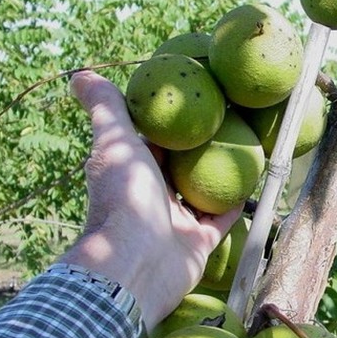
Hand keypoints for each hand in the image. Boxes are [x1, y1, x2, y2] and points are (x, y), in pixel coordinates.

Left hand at [60, 70, 241, 329]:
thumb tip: (80, 74)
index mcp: (130, 171)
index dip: (170, 119)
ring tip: (248, 142)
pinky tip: (255, 178)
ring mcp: (175, 221)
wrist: (139, 263)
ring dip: (221, 171)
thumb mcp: (115, 142)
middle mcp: (151, 195)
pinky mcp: (198, 242)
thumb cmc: (125, 197)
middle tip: (232, 115)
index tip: (197, 95)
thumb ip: (105, 108)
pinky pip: (222, 218)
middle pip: (178, 164)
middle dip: (201, 143)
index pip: (151, 139)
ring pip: (202, 190)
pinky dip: (237, 201)